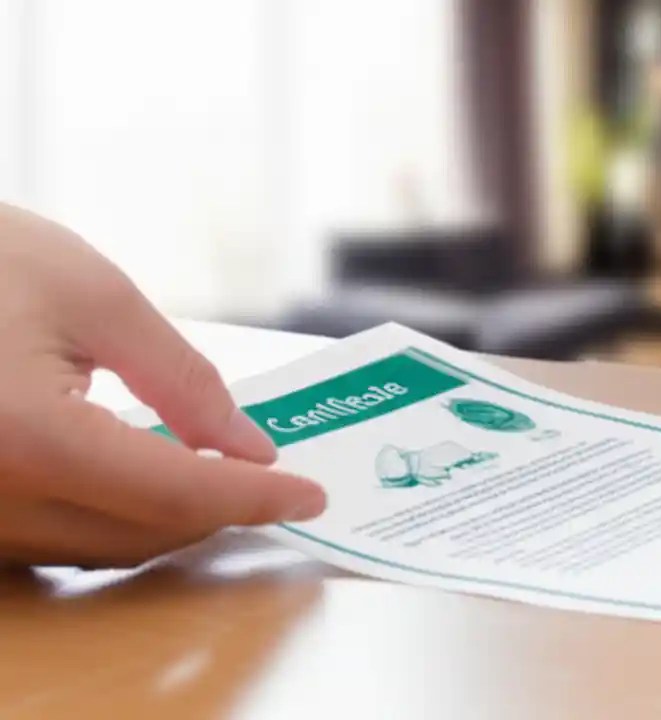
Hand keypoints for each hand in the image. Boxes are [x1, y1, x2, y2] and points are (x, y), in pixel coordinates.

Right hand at [0, 204, 325, 566]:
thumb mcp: (94, 298)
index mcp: (25, 438)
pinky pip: (45, 539)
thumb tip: (246, 446)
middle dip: (215, 511)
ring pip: (92, 548)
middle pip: (137, 535)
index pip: (173, 494)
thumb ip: (183, 381)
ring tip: (215, 471)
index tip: (310, 493)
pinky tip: (141, 472)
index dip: (252, 498)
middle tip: (270, 478)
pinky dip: (106, 515)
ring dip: (163, 519)